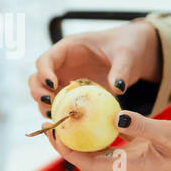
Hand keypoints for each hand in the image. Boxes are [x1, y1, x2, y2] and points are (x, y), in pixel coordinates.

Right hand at [28, 21, 161, 117]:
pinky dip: (59, 114)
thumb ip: (121, 69)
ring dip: (45, 106)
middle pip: (37, 78)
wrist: (134, 53)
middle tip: (49, 104)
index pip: (46, 59)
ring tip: (56, 116)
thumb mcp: (127, 55)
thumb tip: (118, 88)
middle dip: (38, 92)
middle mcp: (62, 65)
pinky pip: (60, 105)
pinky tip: (67, 123)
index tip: (53, 84)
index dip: (44, 72)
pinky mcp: (72, 94)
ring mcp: (65, 80)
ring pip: (44, 94)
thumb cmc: (128, 46)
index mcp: (69, 48)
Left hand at [45, 111, 170, 170]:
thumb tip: (115, 114)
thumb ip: (141, 125)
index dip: (67, 150)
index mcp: (130, 169)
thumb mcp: (170, 134)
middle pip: (88, 156)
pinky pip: (115, 139)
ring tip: (67, 114)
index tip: (53, 132)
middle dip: (69, 140)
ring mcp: (134, 158)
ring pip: (100, 147)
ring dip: (83, 133)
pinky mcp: (142, 148)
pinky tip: (95, 111)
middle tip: (52, 119)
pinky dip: (102, 127)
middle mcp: (127, 166)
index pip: (87, 163)